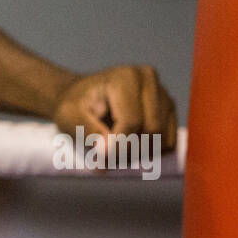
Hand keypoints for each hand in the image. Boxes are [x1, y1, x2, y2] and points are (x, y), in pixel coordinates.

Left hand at [52, 65, 177, 151]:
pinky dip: (149, 152)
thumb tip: (107, 151)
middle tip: (104, 158)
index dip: (116, 147)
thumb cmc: (73, 107)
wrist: (81, 99)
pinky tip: (127, 146)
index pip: (132, 121)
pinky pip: (168, 142)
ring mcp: (162, 94)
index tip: (99, 160)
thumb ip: (88, 132)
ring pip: (161, 139)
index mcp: (125, 77)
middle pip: (151, 131)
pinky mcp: (168, 110)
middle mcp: (149, 80)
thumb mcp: (69, 117)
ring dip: (137, 154)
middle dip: (127, 152)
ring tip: (113, 151)